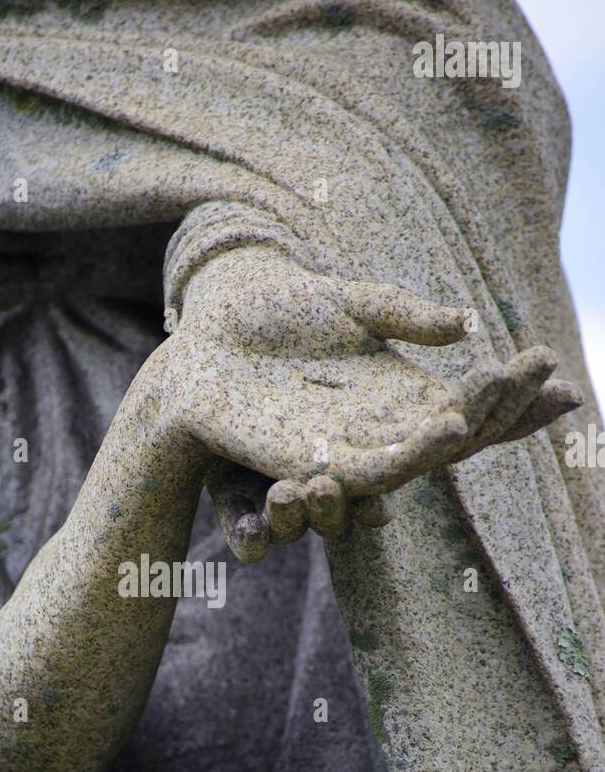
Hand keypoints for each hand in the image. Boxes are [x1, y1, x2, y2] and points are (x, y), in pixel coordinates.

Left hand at [161, 247, 579, 560]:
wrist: (210, 332)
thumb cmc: (278, 313)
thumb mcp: (353, 302)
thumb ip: (406, 314)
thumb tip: (466, 324)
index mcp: (401, 395)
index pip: (473, 404)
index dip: (517, 395)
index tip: (560, 373)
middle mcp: (386, 429)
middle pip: (462, 433)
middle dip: (505, 408)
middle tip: (552, 382)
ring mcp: (353, 448)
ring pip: (422, 457)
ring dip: (462, 436)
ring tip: (498, 411)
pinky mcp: (313, 462)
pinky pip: (370, 469)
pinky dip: (410, 453)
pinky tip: (443, 432)